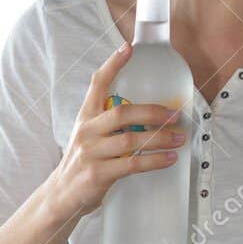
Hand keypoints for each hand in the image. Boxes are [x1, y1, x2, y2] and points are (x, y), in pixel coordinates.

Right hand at [45, 42, 187, 218]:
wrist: (61, 195)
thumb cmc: (85, 161)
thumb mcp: (91, 135)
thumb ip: (113, 123)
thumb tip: (155, 114)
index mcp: (86, 116)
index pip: (97, 84)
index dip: (113, 65)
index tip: (128, 48)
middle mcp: (87, 130)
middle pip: (123, 112)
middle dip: (154, 112)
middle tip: (177, 115)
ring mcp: (91, 152)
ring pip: (132, 139)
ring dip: (161, 138)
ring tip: (180, 138)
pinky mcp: (98, 174)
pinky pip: (132, 164)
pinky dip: (155, 161)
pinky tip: (169, 159)